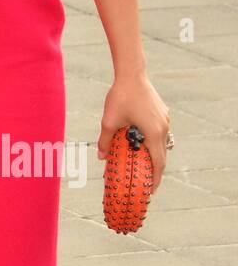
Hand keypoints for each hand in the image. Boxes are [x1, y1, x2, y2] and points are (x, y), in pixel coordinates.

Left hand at [98, 73, 170, 192]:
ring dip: (153, 154)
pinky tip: (140, 141)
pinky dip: (152, 141)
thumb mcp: (109, 121)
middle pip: (161, 155)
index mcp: (153, 133)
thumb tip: (101, 158)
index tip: (151, 191)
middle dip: (154, 169)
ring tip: (142, 163)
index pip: (158, 163)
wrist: (132, 74)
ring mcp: (165, 119)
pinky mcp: (163, 112)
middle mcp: (163, 128)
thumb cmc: (120, 97)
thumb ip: (105, 141)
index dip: (156, 179)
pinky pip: (159, 132)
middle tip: (145, 182)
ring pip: (161, 143)